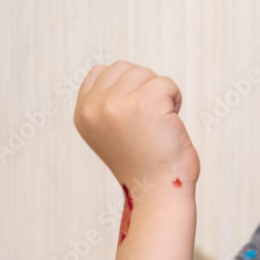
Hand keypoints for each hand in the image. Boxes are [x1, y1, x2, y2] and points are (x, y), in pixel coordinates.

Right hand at [73, 61, 200, 191]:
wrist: (158, 191)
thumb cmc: (146, 164)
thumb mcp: (112, 131)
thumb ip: (108, 104)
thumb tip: (120, 72)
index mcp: (82, 113)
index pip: (101, 72)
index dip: (127, 88)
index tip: (135, 118)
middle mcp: (94, 107)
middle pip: (126, 69)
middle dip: (146, 89)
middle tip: (150, 123)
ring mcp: (116, 103)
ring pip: (147, 74)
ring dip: (162, 95)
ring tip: (158, 125)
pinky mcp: (144, 103)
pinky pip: (167, 84)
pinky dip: (176, 101)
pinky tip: (169, 125)